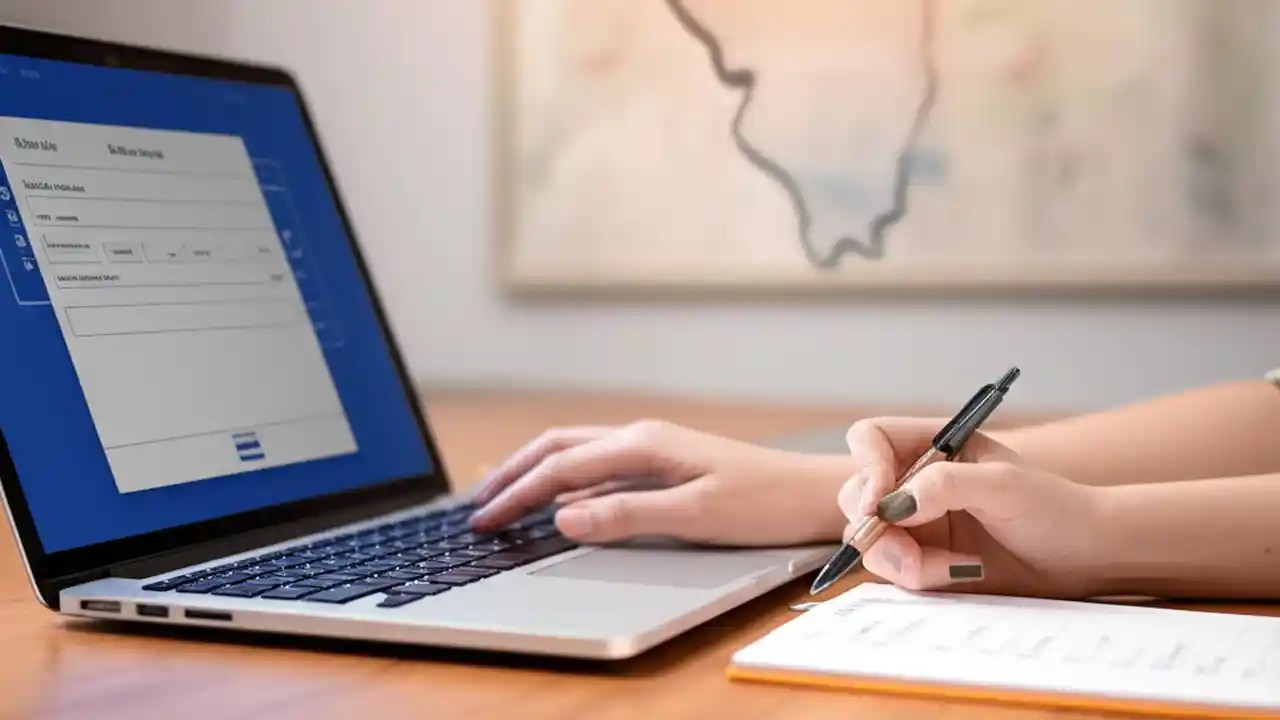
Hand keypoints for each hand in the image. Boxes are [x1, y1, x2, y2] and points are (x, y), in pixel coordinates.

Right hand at [469, 420, 851, 545]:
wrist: (812, 493)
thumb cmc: (762, 503)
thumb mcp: (694, 514)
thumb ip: (626, 514)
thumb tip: (564, 518)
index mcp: (644, 444)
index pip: (561, 467)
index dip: (517, 494)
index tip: (483, 519)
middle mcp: (642, 437)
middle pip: (558, 446)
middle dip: (512, 473)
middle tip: (476, 505)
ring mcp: (653, 447)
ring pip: (575, 451)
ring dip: (534, 471)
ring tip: (502, 496)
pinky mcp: (663, 463)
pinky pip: (597, 464)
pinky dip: (563, 478)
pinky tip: (557, 497)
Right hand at [839, 417, 1107, 597]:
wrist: (1084, 557)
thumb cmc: (1055, 508)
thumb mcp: (1004, 486)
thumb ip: (947, 484)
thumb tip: (894, 504)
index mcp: (933, 445)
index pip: (869, 440)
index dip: (866, 467)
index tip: (882, 501)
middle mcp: (916, 480)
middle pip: (857, 495)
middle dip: (878, 528)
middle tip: (911, 550)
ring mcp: (916, 522)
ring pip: (870, 539)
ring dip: (902, 559)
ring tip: (953, 568)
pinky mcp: (923, 557)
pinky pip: (893, 570)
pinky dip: (920, 576)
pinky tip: (961, 573)